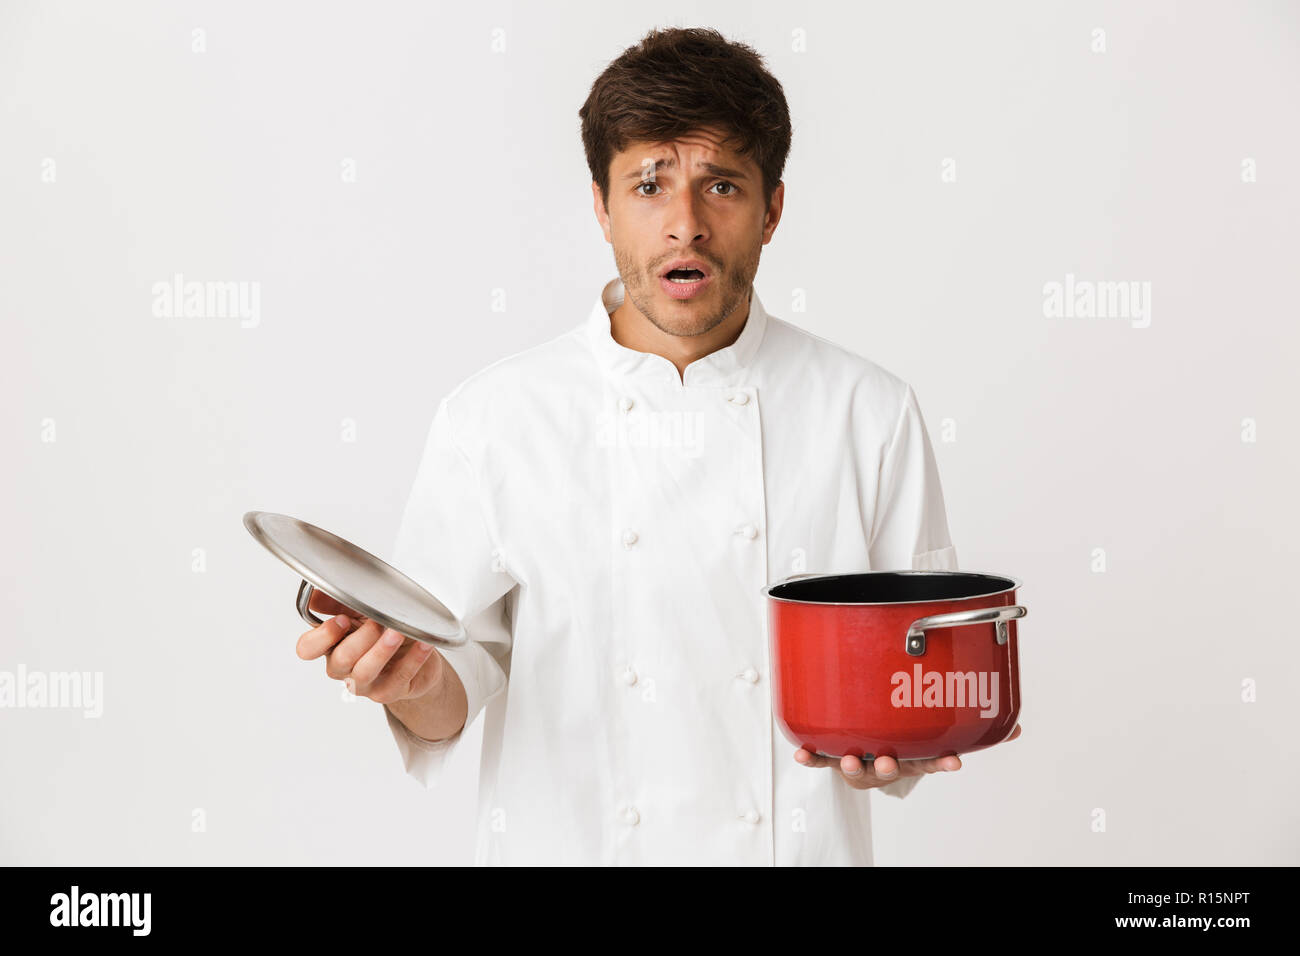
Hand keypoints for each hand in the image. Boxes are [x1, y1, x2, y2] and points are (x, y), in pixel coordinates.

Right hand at [294, 590, 446, 704]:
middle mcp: (343, 668)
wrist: (414, 654)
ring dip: (381, 650)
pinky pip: (399, 677)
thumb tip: (316, 592)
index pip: (307, 649)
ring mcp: (364, 683)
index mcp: (330, 645)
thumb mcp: (361, 610)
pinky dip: (413, 659)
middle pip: (340, 659)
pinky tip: (423, 644)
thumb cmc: (383, 631)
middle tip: (378, 621)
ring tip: (397, 632)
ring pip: (364, 672)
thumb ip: (338, 601)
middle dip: (360, 638)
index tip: (342, 620)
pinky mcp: (387, 692)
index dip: (321, 637)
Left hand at [794, 724, 1021, 789]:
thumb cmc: (904, 743)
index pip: (932, 761)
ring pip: (859, 768)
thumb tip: (1017, 728)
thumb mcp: (937, 734)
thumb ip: (973, 727)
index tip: (953, 761)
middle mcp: (889, 762)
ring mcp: (863, 762)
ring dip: (855, 764)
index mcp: (914, 756)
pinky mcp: (836, 758)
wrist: (867, 763)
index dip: (942, 762)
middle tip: (888, 762)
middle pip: (893, 768)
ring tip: (853, 758)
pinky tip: (801, 753)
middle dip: (891, 766)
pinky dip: (811, 757)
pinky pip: (821, 759)